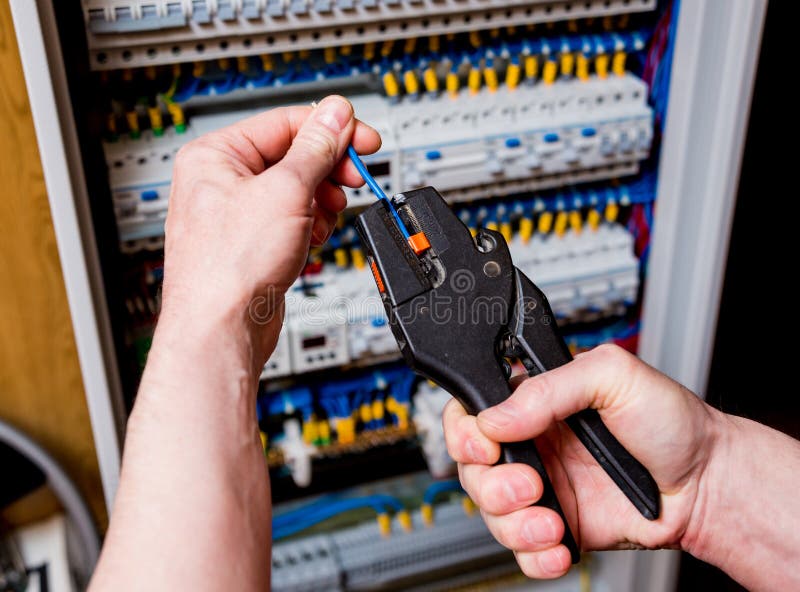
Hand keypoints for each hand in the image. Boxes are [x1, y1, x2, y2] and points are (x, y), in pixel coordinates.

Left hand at [158, 95, 380, 372]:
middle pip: (293, 156)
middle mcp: (222, 181)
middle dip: (326, 171)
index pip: (285, 123)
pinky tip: (311, 239)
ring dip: (320, 203)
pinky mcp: (254, 242)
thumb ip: (316, 148)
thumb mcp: (286, 192)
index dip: (331, 129)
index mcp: (215, 155)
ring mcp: (237, 214)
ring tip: (322, 219)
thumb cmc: (229, 267)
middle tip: (352, 178)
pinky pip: (292, 219)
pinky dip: (309, 226)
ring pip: (297, 190)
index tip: (362, 139)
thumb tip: (336, 115)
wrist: (222, 329)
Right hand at [443, 344, 721, 577]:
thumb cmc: (670, 421)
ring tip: (551, 519)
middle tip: (530, 484)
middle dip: (491, 484)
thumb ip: (550, 387)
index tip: (484, 445)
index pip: (472, 412)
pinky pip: (522, 550)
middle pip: (472, 469)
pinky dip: (533, 555)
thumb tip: (496, 417)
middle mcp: (532, 445)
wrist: (707, 483)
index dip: (464, 432)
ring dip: (514, 523)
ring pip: (491, 514)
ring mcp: (543, 489)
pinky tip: (559, 544)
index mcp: (534, 403)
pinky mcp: (557, 528)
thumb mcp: (613, 376)